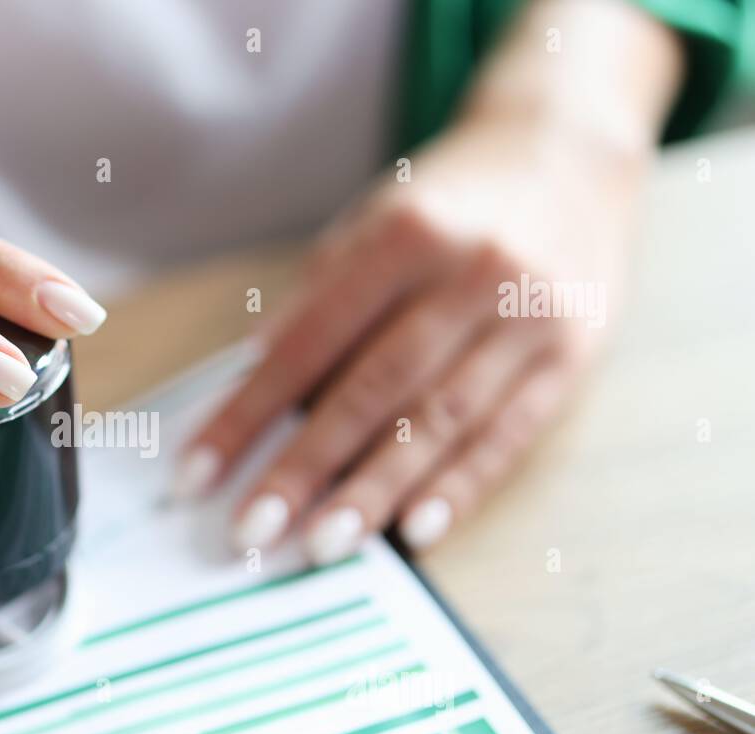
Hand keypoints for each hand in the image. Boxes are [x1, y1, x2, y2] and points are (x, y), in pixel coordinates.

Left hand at [177, 114, 647, 561]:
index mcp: (406, 233)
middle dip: (304, 467)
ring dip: (375, 492)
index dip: (246, 413)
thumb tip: (252, 376)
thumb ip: (320, 295)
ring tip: (322, 545)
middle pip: (372, 389)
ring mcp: (530, 318)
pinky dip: (459, 488)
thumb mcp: (375, 219)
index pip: (307, 343)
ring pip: (439, 422)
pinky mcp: (575, 356)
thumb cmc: (450, 199)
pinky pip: (509, 436)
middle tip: (250, 530)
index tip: (196, 473)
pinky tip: (414, 532)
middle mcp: (472, 274)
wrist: (571, 149)